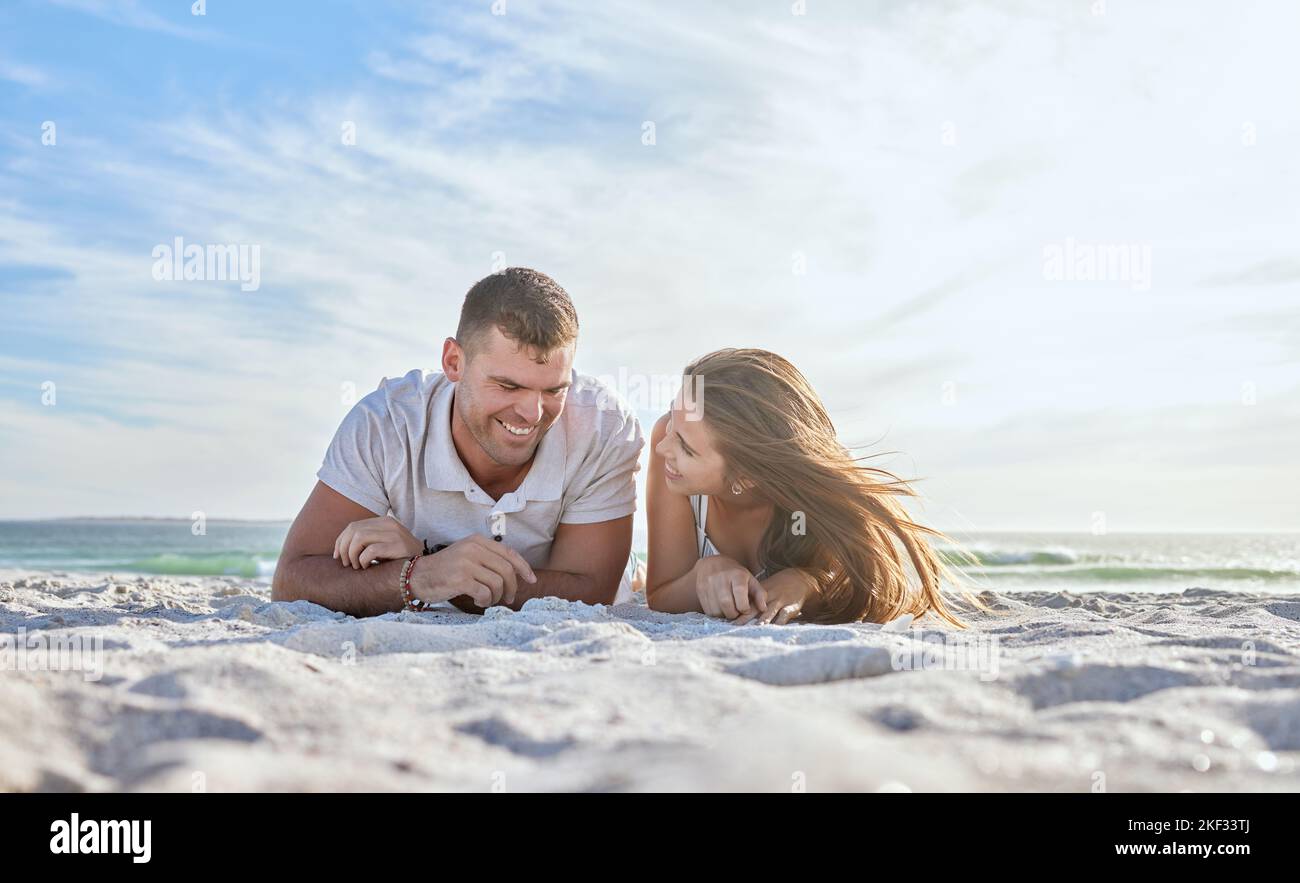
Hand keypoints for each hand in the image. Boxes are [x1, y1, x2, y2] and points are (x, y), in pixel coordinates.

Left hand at [333, 515, 421, 568]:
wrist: (424, 568)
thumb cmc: (399, 560)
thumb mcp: (383, 545)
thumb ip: (367, 542)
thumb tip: (340, 549)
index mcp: (384, 522)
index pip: (353, 526)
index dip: (341, 541)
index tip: (338, 556)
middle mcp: (390, 524)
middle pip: (354, 530)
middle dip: (344, 548)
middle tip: (346, 563)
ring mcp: (395, 534)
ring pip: (359, 537)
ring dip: (352, 554)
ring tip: (356, 566)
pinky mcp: (399, 546)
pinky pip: (371, 550)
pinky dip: (363, 560)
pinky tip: (366, 567)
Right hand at [408, 534, 537, 608]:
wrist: (417, 576)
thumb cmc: (445, 570)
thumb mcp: (468, 556)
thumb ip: (488, 559)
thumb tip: (516, 573)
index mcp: (477, 541)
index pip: (509, 553)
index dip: (524, 568)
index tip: (531, 580)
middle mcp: (473, 549)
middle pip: (507, 570)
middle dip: (512, 587)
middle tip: (508, 598)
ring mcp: (466, 563)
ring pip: (497, 583)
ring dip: (496, 596)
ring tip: (487, 600)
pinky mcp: (460, 579)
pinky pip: (484, 592)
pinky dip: (485, 600)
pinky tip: (479, 601)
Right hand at [693, 555, 764, 619]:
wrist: (713, 564)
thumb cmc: (735, 575)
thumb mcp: (751, 580)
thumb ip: (760, 594)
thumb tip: (763, 609)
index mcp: (736, 574)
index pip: (740, 592)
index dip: (744, 607)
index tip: (745, 610)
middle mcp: (721, 577)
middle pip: (726, 604)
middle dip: (733, 614)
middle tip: (736, 613)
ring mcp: (708, 583)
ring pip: (716, 609)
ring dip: (723, 615)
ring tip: (728, 610)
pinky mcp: (700, 590)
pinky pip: (707, 610)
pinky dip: (715, 614)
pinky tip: (720, 608)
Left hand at [731, 568, 814, 625]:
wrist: (798, 579)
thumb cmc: (776, 588)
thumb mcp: (763, 590)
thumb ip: (751, 600)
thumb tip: (733, 612)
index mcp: (759, 594)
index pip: (746, 603)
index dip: (738, 612)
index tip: (728, 621)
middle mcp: (768, 597)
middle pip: (754, 608)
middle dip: (745, 618)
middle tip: (735, 627)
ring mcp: (779, 602)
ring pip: (769, 612)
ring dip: (762, 621)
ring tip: (755, 629)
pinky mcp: (790, 607)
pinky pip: (784, 616)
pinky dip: (779, 623)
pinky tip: (774, 630)